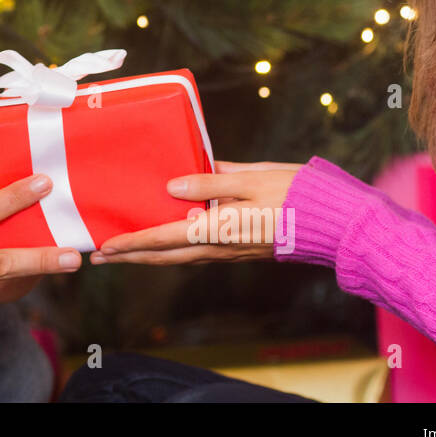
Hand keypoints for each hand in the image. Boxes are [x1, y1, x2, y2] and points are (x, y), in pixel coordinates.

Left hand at [88, 160, 304, 265]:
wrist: (335, 223)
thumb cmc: (295, 195)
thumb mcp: (251, 178)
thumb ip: (210, 181)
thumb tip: (171, 186)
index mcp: (218, 229)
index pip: (164, 238)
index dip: (131, 242)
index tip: (104, 248)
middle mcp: (219, 246)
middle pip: (165, 255)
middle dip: (130, 256)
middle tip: (100, 257)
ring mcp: (230, 250)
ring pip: (180, 256)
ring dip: (150, 255)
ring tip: (125, 251)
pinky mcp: (241, 247)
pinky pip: (198, 251)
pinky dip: (175, 248)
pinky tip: (168, 239)